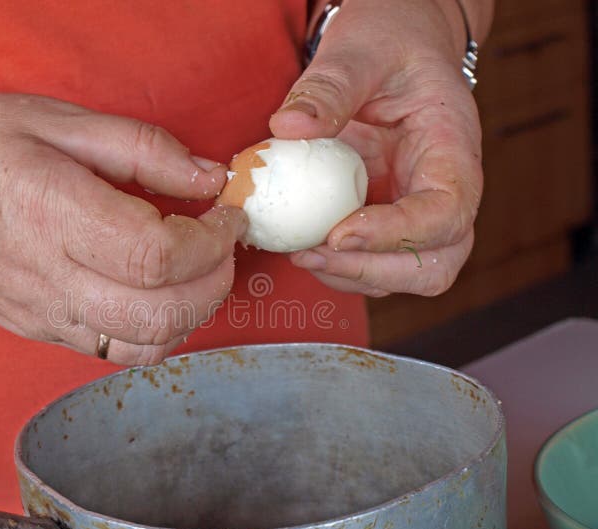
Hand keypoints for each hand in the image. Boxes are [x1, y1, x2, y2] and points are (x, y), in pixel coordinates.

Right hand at [0, 93, 244, 363]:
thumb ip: (140, 149)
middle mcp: (49, 278)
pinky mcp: (37, 330)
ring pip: (143, 346)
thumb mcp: (50, 118)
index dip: (212, 240)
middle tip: (223, 243)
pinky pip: (113, 353)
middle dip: (216, 282)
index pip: (157, 256)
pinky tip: (157, 293)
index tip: (224, 212)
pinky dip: (155, 331)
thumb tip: (210, 176)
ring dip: (193, 313)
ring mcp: (42, 314)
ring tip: (198, 269)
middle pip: (161, 314)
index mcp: (53, 215)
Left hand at [270, 0, 483, 296]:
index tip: (337, 233)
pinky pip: (370, 259)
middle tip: (310, 253)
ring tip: (299, 251)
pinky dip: (337, 263)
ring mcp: (416, 211)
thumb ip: (328, 87)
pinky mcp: (385, 218)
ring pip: (403, 273)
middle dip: (373, 271)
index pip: (446, 214)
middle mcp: (444, 192)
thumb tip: (288, 128)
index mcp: (452, 151)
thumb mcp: (360, 50)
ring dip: (351, 275)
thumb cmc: (388, 41)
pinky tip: (299, 242)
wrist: (394, 47)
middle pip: (436, 264)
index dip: (397, 235)